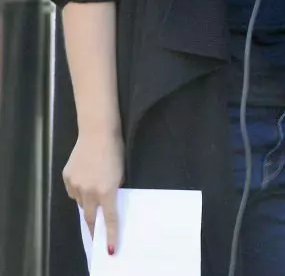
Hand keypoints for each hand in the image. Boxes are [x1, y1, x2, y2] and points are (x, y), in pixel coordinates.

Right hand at [63, 130, 123, 253]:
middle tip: (97, 229)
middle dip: (94, 224)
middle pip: (90, 216)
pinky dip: (78, 189)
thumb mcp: (121, 172)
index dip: (111, 234)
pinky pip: (72, 190)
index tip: (110, 248)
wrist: (97, 132)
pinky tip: (84, 177)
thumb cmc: (115, 150)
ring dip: (87, 201)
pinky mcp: (66, 177)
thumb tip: (108, 199)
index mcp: (107, 191)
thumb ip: (114, 188)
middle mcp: (89, 191)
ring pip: (80, 202)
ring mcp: (76, 185)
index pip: (110, 218)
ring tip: (93, 187)